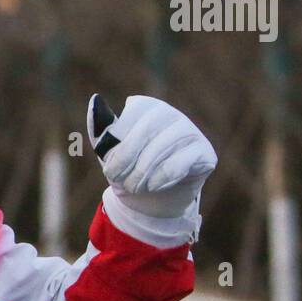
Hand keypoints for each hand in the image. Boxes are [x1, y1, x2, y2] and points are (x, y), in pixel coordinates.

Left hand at [87, 94, 216, 246]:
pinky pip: (182, 162)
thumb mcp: (108, 151)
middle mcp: (171, 114)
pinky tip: (152, 187)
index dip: (118, 144)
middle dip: (127, 159)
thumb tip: (96, 100)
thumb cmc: (129, 169)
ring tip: (133, 186)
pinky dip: (161, 178)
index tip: (108, 168)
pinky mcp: (205, 152)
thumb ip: (101, 128)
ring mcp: (191, 132)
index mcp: (146, 107)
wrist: (153, 200)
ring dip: (142, 172)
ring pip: (163, 148)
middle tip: (116, 180)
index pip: (132, 116)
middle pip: (146, 131)